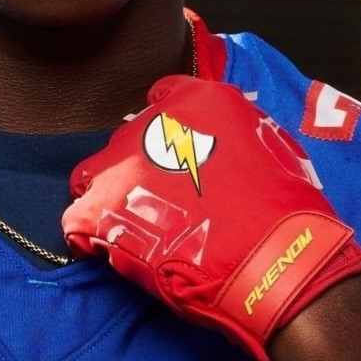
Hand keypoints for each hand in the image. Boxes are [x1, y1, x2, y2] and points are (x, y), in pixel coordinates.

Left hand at [64, 76, 360, 360]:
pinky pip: (76, 220)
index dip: (164, 135)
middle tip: (162, 206)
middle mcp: (151, 123)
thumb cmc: (284, 211)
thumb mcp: (266, 145)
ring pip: (91, 175)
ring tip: (133, 228)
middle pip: (126, 141)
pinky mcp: (102, 209)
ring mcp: (122, 165)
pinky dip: (89, 237)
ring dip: (107, 198)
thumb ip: (228, 131)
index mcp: (195, 99)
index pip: (160, 100)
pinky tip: (114, 253)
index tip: (174, 160)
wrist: (277, 261)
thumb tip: (211, 142)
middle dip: (138, 170)